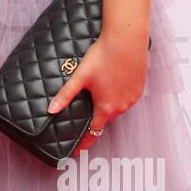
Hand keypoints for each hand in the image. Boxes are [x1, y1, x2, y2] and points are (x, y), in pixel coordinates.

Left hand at [46, 33, 148, 154]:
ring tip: (101, 91)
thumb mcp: (80, 77)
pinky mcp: (139, 89)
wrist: (126, 40)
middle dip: (96, 116)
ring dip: (108, 105)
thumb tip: (51, 110)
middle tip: (88, 108)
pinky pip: (127, 99)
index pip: (93, 133)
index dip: (84, 142)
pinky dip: (119, 96)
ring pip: (117, 108)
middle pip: (105, 118)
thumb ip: (66, 95)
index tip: (77, 150)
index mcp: (105, 108)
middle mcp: (121, 107)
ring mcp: (132, 99)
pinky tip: (113, 84)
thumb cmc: (102, 56)